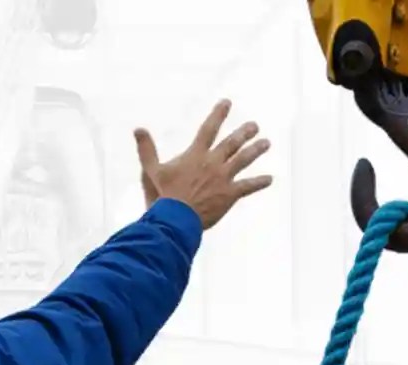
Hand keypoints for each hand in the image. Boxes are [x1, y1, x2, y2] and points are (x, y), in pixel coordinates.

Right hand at [134, 99, 272, 228]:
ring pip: (244, 160)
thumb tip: (138, 129)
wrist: (177, 218)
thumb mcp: (150, 170)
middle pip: (232, 143)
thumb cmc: (163, 195)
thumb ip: (146, 149)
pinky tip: (270, 179)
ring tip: (266, 143)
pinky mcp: (230, 195)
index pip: (209, 129)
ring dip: (256, 150)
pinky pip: (248, 186)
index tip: (227, 102)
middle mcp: (212, 163)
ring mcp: (223, 178)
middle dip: (244, 132)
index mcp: (195, 155)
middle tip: (254, 125)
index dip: (218, 114)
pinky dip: (259, 182)